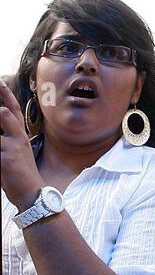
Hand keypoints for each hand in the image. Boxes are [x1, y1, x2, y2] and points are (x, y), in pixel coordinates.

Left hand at [0, 79, 41, 208]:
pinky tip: (0, 161)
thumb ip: (6, 140)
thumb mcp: (16, 153)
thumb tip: (1, 133)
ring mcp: (12, 147)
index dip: (6, 95)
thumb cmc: (20, 174)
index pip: (13, 110)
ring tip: (3, 146)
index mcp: (20, 136)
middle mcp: (17, 138)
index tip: (0, 82)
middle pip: (4, 114)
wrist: (32, 193)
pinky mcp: (5, 158)